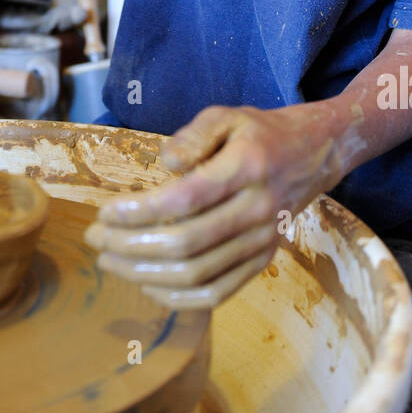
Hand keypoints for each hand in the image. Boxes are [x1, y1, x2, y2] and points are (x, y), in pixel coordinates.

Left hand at [84, 102, 343, 309]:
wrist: (315, 153)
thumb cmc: (261, 132)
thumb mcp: (227, 115)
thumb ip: (193, 135)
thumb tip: (164, 165)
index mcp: (247, 167)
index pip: (185, 199)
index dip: (139, 211)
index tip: (104, 212)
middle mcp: (257, 209)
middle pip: (186, 243)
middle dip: (130, 246)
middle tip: (96, 238)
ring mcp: (262, 241)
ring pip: (197, 274)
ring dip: (145, 273)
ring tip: (110, 259)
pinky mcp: (263, 261)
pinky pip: (218, 292)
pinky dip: (178, 297)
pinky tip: (147, 284)